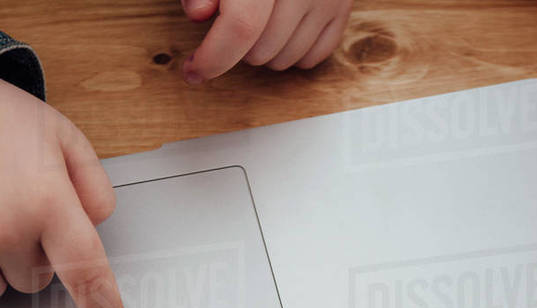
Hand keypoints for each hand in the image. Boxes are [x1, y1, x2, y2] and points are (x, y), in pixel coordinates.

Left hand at [180, 0, 353, 82]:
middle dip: (237, 50)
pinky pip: (314, 57)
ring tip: (259, 23)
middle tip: (232, 22)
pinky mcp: (344, 6)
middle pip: (260, 50)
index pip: (241, 26)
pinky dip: (293, 52)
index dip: (213, 58)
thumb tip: (198, 13)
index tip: (193, 71)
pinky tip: (282, 29)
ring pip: (285, 60)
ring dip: (264, 53)